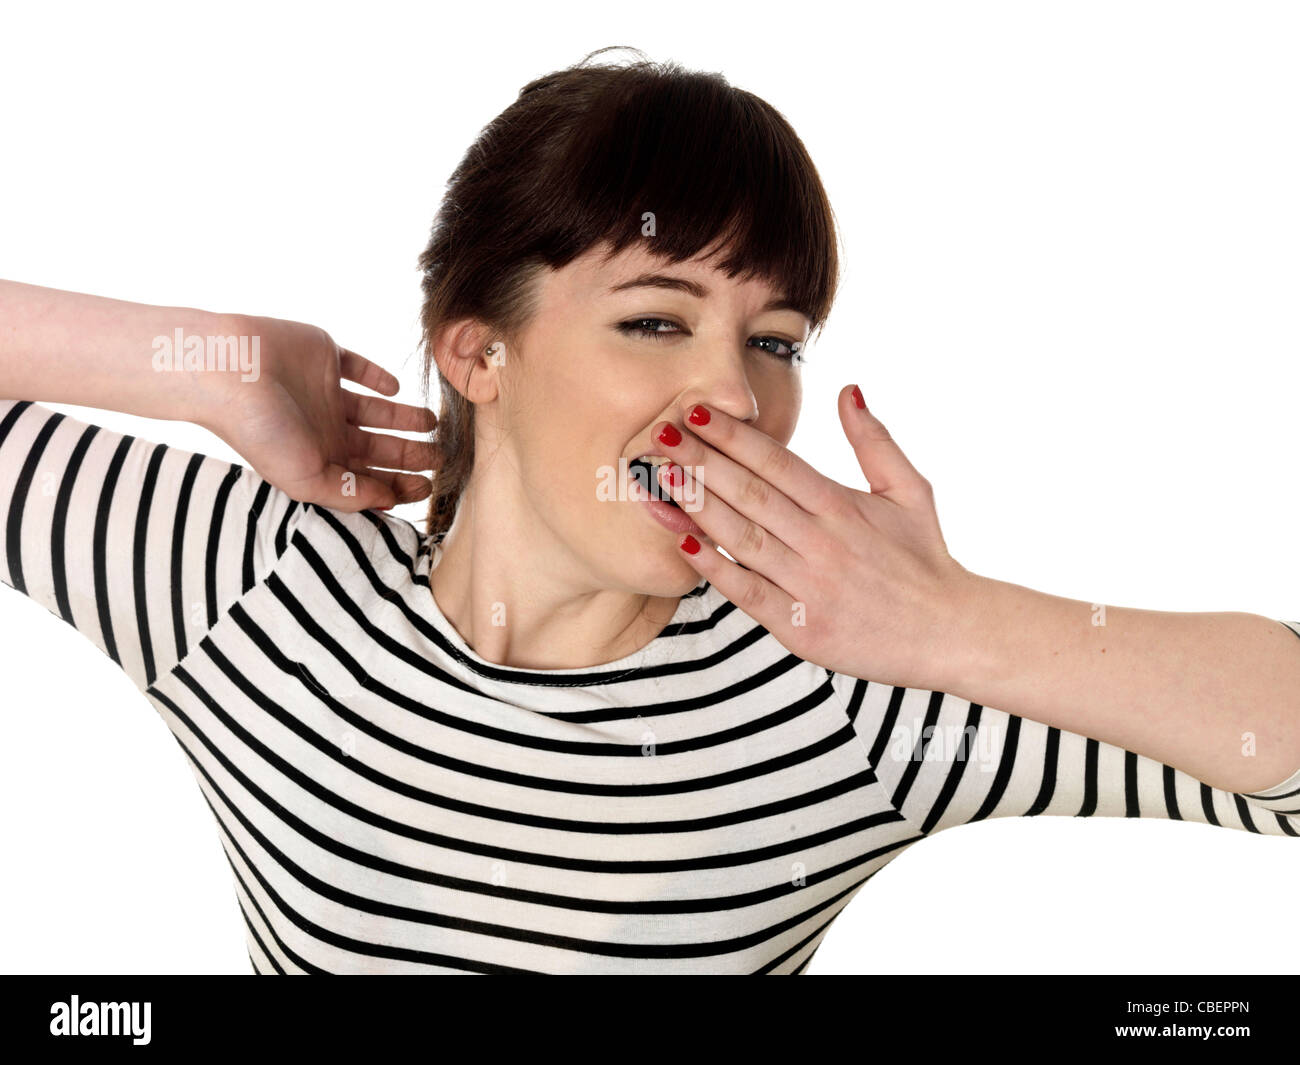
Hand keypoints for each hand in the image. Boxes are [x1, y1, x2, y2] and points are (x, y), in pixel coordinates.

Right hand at [197, 314, 438, 511]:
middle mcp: (325, 428)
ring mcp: (325, 392)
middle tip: (442, 457)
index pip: (369, 476)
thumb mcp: (306, 478)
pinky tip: (395, 389)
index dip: (399, 483)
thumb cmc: (260, 431)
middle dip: (411, 454)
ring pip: (377, 410)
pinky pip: (359, 369)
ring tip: (433, 424)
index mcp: (320, 459)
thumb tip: (387, 502)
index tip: (427, 486)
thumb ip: (349, 493)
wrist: (229, 370)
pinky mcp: (325, 357)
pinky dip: (380, 378)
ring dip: (406, 418)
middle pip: (379, 446)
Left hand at [649, 385, 979, 689]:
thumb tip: (848, 391)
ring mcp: (809, 584)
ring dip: (698, 506)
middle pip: (751, 494)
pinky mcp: (800, 624)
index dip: (735, 436)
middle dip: (702, 461)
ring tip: (660, 477)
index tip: (699, 410)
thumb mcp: (910, 492)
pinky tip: (682, 543)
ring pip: (743, 538)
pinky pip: (747, 592)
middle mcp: (823, 542)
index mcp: (843, 507)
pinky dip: (714, 568)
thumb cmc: (926, 560)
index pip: (778, 463)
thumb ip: (874, 442)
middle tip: (660, 433)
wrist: (948, 633)